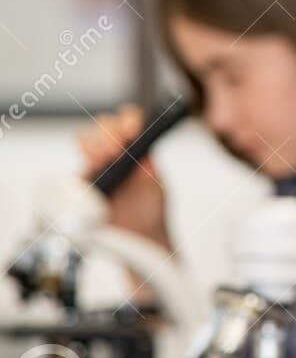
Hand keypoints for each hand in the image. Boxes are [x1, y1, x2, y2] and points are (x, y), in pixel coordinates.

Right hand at [76, 104, 170, 246]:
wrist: (140, 237)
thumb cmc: (151, 211)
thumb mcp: (157, 185)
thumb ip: (147, 165)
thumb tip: (139, 149)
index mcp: (136, 150)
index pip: (129, 122)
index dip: (129, 120)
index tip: (132, 130)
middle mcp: (116, 154)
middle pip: (104, 125)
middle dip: (109, 132)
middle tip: (117, 150)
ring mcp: (97, 165)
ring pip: (87, 137)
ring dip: (95, 142)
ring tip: (105, 159)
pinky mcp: (83, 179)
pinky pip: (76, 162)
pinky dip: (84, 158)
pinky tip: (95, 165)